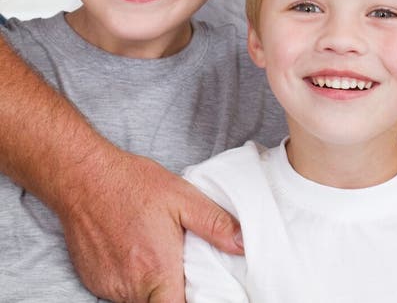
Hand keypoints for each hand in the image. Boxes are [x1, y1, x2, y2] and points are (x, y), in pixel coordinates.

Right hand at [58, 147, 242, 302]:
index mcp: (158, 272)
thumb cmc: (132, 184)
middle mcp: (131, 288)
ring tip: (156, 251)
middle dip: (174, 291)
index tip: (200, 288)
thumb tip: (242, 245)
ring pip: (140, 299)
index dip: (194, 301)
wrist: (83, 177)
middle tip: (180, 262)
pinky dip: (131, 278)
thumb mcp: (181, 196)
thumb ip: (214, 224)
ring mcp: (110, 288)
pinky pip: (120, 291)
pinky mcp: (94, 282)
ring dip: (153, 284)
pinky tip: (134, 249)